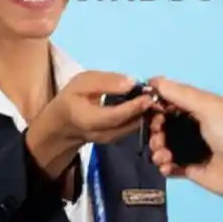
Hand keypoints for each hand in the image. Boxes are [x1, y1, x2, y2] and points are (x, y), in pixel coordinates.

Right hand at [26, 71, 156, 179]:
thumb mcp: (82, 82)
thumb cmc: (72, 99)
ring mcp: (113, 139)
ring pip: (135, 127)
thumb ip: (106, 82)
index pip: (115, 116)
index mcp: (89, 120)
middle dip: (146, 109)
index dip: (134, 107)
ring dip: (147, 113)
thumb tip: (132, 82)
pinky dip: (143, 116)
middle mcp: (103, 134)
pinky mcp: (119, 138)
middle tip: (158, 94)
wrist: (64, 124)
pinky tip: (149, 103)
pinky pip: (134, 127)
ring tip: (155, 97)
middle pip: (129, 124)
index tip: (148, 95)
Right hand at [145, 77, 222, 199]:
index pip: (172, 100)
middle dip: (155, 128)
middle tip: (157, 133)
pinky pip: (170, 165)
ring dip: (157, 147)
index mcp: (202, 107)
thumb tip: (156, 80)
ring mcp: (193, 148)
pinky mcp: (192, 168)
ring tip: (162, 152)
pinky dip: (163, 164)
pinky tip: (166, 165)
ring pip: (164, 145)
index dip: (157, 103)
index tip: (146, 107)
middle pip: (165, 124)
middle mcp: (196, 126)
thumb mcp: (209, 106)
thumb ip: (181, 94)